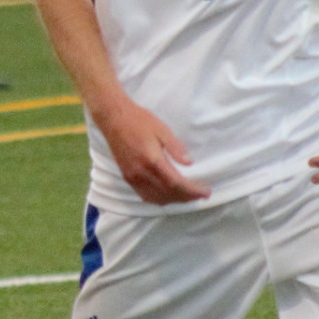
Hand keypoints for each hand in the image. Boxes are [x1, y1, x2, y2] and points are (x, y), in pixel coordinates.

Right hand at [95, 97, 209, 205]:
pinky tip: (168, 195)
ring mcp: (132, 177)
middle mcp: (140, 172)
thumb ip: (175, 147)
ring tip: (188, 196)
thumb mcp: (162, 129)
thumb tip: (189, 163)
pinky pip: (144, 195)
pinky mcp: (127, 177)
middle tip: (202, 194)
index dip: (192, 190)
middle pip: (168, 194)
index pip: (175, 183)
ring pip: (156, 198)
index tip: (206, 191)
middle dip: (187, 197)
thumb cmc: (139, 120)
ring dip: (174, 200)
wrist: (113, 118)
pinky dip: (159, 199)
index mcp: (151, 160)